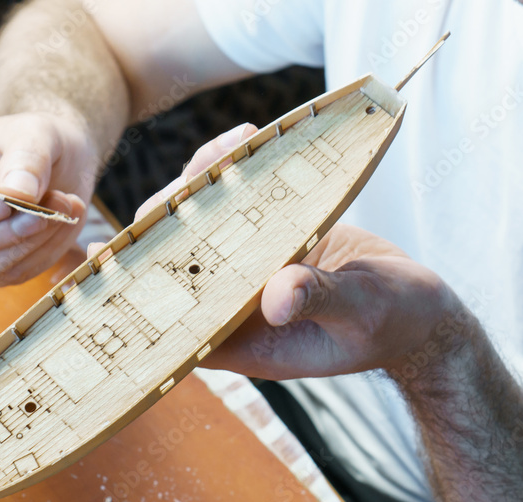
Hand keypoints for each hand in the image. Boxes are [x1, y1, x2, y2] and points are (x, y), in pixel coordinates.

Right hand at [0, 112, 94, 284]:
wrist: (59, 162)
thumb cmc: (36, 140)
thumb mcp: (35, 134)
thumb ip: (27, 158)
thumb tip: (17, 192)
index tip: (5, 206)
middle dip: (0, 236)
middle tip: (46, 215)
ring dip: (25, 247)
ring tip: (63, 211)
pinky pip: (5, 275)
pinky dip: (39, 256)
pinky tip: (61, 226)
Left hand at [124, 125, 460, 380]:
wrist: (421, 309)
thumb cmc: (394, 324)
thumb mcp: (361, 312)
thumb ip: (318, 300)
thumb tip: (277, 297)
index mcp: (242, 339)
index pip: (169, 320)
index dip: (131, 292)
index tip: (101, 258)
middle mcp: (234, 305)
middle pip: (175, 261)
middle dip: (167, 221)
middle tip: (185, 183)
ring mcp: (249, 269)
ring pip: (201, 225)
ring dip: (200, 186)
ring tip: (224, 148)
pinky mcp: (269, 238)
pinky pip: (237, 204)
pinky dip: (235, 173)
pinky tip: (241, 140)